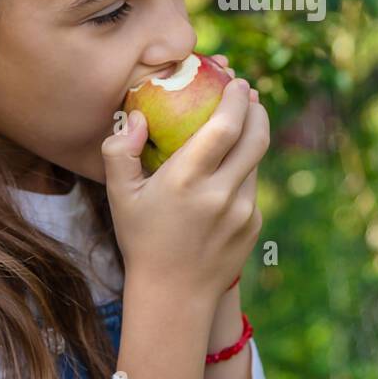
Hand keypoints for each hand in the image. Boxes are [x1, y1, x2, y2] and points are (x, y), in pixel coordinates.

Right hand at [101, 63, 267, 306]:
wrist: (173, 296)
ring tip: (241, 124)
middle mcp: (221, 194)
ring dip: (252, 137)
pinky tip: (228, 172)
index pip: (225, 126)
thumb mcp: (120, 196)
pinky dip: (244, 172)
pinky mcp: (254, 225)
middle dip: (257, 109)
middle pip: (256, 137)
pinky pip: (252, 188)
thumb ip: (120, 151)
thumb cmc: (141, 240)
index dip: (237, 99)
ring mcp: (242, 211)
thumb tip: (137, 117)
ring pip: (256, 161)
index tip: (237, 82)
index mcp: (187, 180)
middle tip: (249, 94)